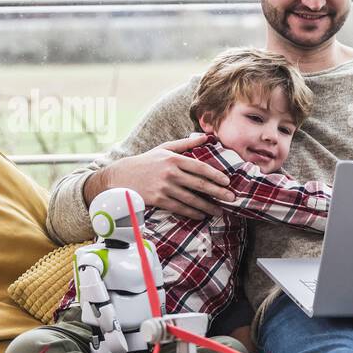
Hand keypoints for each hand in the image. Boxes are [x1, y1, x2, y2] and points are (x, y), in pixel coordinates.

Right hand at [88, 133, 236, 219]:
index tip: (227, 181)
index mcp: (173, 159)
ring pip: (192, 199)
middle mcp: (170, 173)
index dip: (216, 175)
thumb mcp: (164, 148)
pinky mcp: (158, 200)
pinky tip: (202, 215)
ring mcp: (164, 187)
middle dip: (218, 192)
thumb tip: (205, 137)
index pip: (200, 167)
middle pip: (200, 184)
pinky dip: (192, 213)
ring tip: (220, 211)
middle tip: (232, 198)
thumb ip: (186, 144)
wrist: (120, 177)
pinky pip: (180, 208)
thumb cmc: (145, 162)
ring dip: (208, 206)